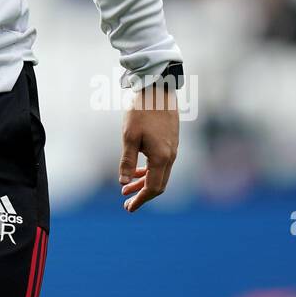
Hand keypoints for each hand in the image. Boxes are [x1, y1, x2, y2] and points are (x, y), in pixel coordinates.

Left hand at [117, 79, 179, 212]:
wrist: (157, 88)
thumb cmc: (141, 110)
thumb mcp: (129, 136)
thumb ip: (127, 161)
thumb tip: (123, 183)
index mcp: (162, 157)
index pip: (153, 188)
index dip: (140, 199)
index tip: (128, 208)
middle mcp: (171, 156)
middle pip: (158, 184)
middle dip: (142, 194)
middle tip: (126, 202)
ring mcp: (172, 149)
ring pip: (160, 174)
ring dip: (144, 182)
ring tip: (126, 188)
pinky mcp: (170, 142)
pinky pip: (161, 164)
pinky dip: (149, 171)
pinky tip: (137, 171)